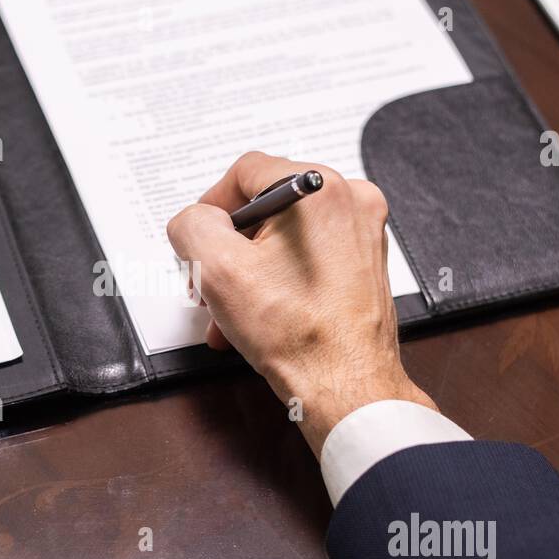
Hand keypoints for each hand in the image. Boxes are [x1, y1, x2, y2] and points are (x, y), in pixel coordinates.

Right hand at [166, 152, 435, 457]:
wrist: (348, 386)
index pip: (246, 172)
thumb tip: (195, 221)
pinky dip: (278, 280)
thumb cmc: (300, 334)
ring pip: (284, 237)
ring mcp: (362, 233)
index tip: (197, 238)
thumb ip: (192, 226)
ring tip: (229, 311)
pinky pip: (308, 258)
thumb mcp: (217, 270)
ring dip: (249, 271)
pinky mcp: (365, 263)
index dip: (210, 206)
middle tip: (209, 282)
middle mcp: (350, 201)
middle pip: (266, 207)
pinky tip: (258, 316)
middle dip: (228, 249)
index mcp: (319, 188)